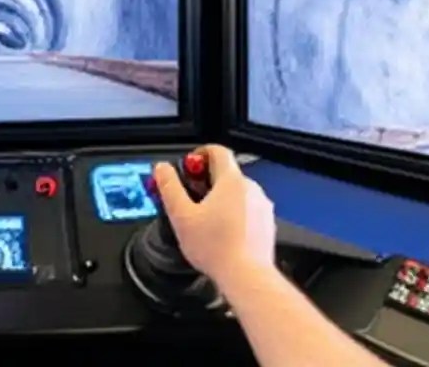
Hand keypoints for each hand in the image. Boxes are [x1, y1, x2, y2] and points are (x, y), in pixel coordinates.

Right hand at [153, 145, 275, 285]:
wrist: (247, 277)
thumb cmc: (216, 248)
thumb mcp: (181, 215)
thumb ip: (169, 187)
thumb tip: (162, 169)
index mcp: (231, 181)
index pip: (217, 151)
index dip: (199, 154)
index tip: (188, 168)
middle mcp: (251, 189)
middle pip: (226, 173)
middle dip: (205, 182)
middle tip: (189, 199)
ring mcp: (262, 206)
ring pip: (237, 193)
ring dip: (220, 200)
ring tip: (204, 221)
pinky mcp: (267, 224)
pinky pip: (247, 210)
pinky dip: (234, 215)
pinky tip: (221, 234)